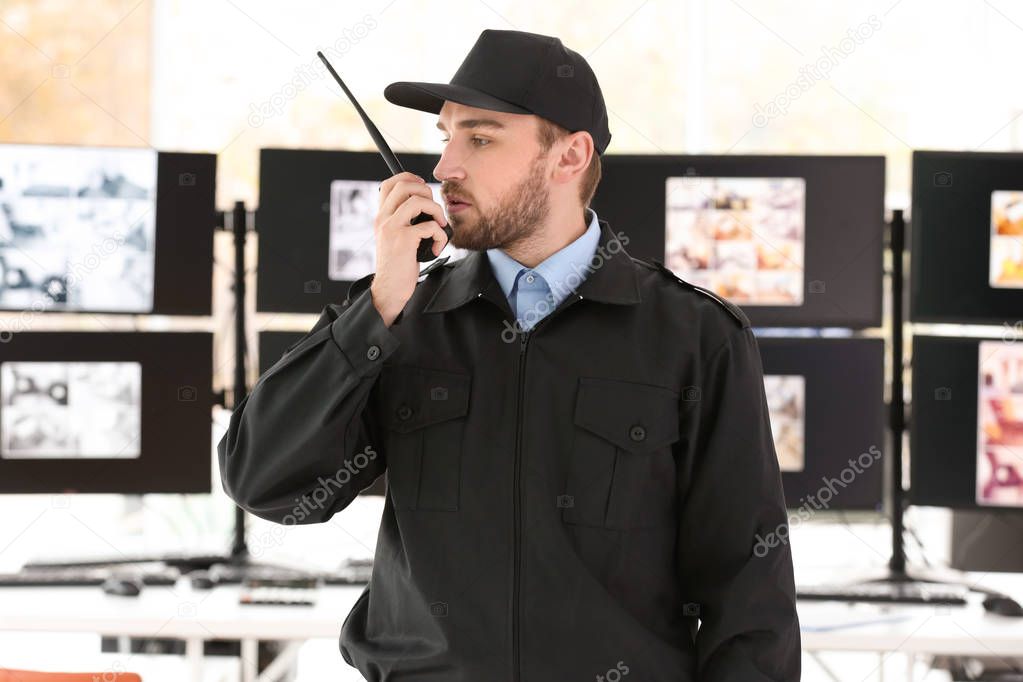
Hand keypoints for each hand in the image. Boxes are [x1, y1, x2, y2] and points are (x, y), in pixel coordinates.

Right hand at [369, 172, 449, 325]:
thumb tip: (425, 206)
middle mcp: (383, 219)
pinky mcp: (404, 240)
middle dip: (427, 192)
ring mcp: (392, 228)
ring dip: (436, 212)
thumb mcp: (395, 238)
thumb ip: (403, 221)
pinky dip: (440, 235)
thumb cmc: (398, 265)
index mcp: (381, 216)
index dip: (408, 178)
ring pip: (418, 201)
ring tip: (439, 226)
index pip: (389, 183)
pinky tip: (436, 247)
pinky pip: (430, 226)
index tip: (423, 189)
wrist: (390, 289)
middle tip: (434, 211)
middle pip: (405, 186)